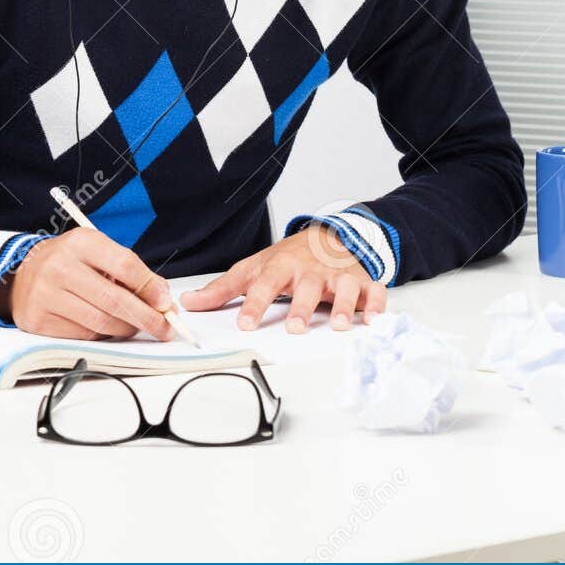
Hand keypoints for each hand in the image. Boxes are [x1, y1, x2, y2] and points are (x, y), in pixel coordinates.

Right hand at [2, 227, 173, 340]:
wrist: (22, 272)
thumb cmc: (70, 261)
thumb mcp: (97, 252)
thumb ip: (129, 270)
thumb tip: (161, 298)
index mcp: (80, 242)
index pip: (123, 264)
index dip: (148, 286)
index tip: (166, 302)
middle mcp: (59, 266)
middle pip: (113, 299)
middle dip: (145, 317)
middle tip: (165, 328)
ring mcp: (46, 295)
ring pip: (100, 322)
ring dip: (126, 329)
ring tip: (137, 327)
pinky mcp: (38, 321)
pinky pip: (83, 335)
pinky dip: (102, 335)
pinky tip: (106, 328)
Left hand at [180, 225, 387, 332]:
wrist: (328, 236)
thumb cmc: (288, 258)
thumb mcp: (254, 268)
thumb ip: (223, 289)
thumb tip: (188, 302)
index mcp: (281, 267)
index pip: (265, 285)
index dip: (254, 305)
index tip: (245, 324)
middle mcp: (311, 269)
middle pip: (307, 287)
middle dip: (302, 307)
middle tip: (295, 328)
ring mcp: (338, 274)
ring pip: (343, 288)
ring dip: (343, 306)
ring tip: (340, 326)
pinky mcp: (362, 281)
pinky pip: (374, 291)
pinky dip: (377, 304)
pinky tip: (374, 319)